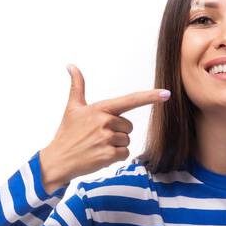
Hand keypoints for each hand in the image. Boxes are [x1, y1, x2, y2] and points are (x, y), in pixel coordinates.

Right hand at [39, 65, 170, 192]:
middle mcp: (105, 121)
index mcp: (100, 108)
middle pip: (129, 127)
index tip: (166, 94)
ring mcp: (107, 138)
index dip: (150, 97)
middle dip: (118, 133)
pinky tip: (100, 156)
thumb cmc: (67, 133)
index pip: (130, 100)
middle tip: (98, 136)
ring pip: (127, 141)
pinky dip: (115, 157)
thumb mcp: (72, 108)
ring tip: (97, 146)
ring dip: (116, 146)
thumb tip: (71, 65)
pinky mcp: (108, 154)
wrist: (58, 160)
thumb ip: (77, 86)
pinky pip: (125, 154)